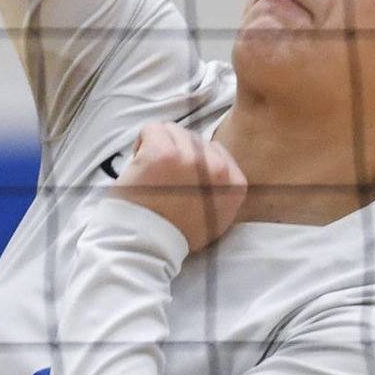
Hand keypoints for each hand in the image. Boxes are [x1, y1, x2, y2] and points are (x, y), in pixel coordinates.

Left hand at [110, 122, 246, 251]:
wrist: (147, 245)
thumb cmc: (177, 235)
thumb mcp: (217, 218)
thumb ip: (222, 192)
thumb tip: (215, 170)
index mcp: (235, 183)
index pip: (216, 150)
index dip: (195, 161)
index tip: (182, 179)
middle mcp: (217, 167)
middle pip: (194, 138)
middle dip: (178, 152)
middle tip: (164, 178)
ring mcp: (190, 158)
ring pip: (173, 131)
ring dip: (160, 146)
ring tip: (152, 172)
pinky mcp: (163, 152)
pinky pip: (152, 129)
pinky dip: (142, 142)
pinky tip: (139, 163)